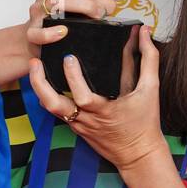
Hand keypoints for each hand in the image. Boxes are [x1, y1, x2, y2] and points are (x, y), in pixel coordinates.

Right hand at [25, 0, 116, 58]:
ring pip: (62, 3)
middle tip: (107, 11)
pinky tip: (64, 32)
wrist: (40, 31)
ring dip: (85, 10)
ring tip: (97, 18)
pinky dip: (51, 33)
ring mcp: (38, 9)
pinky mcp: (32, 29)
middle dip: (100, 3)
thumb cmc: (62, 14)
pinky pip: (40, 32)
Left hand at [27, 23, 166, 171]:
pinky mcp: (77, 129)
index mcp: (104, 109)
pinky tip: (47, 83)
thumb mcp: (151, 89)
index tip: (68, 57)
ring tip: (35, 69)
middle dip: (40, 83)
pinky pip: (57, 112)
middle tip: (35, 62)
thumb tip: (143, 32)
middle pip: (53, 104)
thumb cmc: (146, 122)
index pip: (82, 94)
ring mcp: (79, 125)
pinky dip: (49, 97)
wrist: (139, 155)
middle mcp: (87, 118)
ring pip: (50, 109)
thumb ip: (149, 58)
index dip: (73, 77)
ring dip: (40, 89)